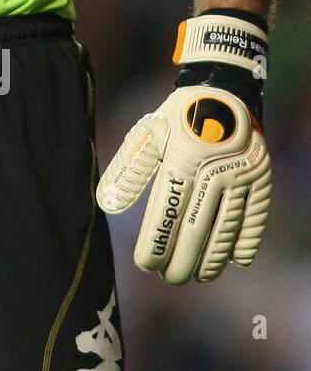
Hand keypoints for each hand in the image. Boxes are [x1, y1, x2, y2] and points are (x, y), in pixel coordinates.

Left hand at [96, 85, 270, 283]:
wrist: (222, 91)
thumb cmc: (176, 117)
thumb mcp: (147, 135)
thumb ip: (130, 170)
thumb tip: (108, 204)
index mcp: (180, 164)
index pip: (166, 215)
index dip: (156, 244)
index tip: (146, 264)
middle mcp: (213, 174)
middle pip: (196, 228)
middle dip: (183, 260)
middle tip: (172, 279)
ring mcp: (241, 178)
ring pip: (226, 228)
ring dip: (213, 258)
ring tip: (200, 276)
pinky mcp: (261, 179)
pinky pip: (256, 217)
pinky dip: (247, 241)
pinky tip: (237, 261)